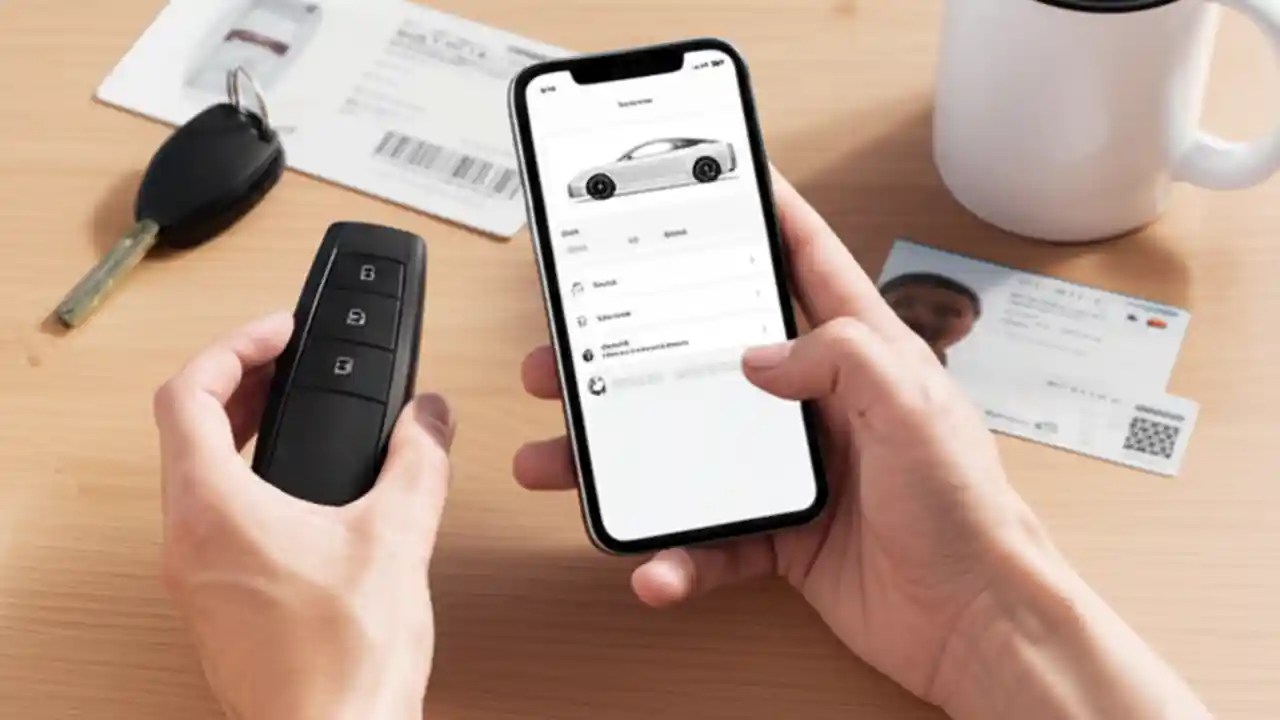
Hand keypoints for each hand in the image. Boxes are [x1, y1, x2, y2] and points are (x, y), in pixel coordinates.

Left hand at [154, 313, 453, 719]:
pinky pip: (214, 523)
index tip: (277, 336)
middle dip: (240, 388)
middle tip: (286, 369)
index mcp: (214, 511)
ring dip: (241, 438)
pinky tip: (304, 498)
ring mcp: (196, 581)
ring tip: (292, 420)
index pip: (188, 396)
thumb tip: (430, 418)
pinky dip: (249, 486)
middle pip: (186, 434)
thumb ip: (418, 460)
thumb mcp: (398, 537)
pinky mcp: (218, 608)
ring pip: (196, 481)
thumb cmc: (344, 664)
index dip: (232, 348)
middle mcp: (188, 543)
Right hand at [513, 173, 1208, 716]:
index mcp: (861, 355)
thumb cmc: (968, 509)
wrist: (975, 621)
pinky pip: (712, 539)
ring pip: (689, 451)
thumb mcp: (914, 407)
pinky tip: (653, 567)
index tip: (724, 175)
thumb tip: (756, 357)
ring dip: (625, 458)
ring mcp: (795, 471)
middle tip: (575, 346)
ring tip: (562, 459)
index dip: (770, 214)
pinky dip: (677, 554)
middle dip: (639, 351)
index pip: (810, 264)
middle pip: (713, 361)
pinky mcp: (781, 534)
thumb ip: (841, 356)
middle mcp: (821, 405)